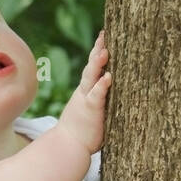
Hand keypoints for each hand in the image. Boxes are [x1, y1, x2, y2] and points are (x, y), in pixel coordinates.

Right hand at [58, 30, 110, 156]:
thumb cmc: (82, 133)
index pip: (93, 68)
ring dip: (97, 63)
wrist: (68, 147)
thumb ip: (100, 102)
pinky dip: (102, 86)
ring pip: (91, 77)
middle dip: (97, 49)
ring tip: (105, 50)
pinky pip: (96, 95)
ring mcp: (87, 99)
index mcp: (87, 91)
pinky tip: (108, 77)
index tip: (104, 36)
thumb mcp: (92, 113)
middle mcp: (85, 92)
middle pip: (91, 66)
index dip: (98, 53)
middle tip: (104, 33)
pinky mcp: (91, 110)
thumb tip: (112, 96)